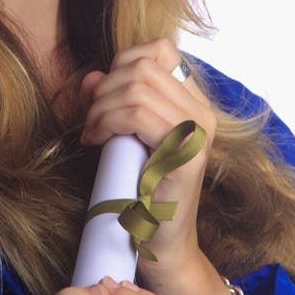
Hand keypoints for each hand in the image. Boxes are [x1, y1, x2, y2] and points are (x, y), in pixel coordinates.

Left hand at [80, 38, 215, 272]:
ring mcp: (198, 134)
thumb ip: (111, 99)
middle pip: (143, 66)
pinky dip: (105, 121)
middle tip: (91, 119)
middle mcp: (203, 113)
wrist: (159, 244)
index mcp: (194, 102)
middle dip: (105, 87)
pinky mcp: (186, 157)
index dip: (124, 61)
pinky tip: (95, 140)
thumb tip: (91, 77)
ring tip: (92, 132)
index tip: (105, 94)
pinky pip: (136, 114)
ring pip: (136, 87)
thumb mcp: (123, 132)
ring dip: (100, 107)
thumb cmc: (140, 188)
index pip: (161, 50)